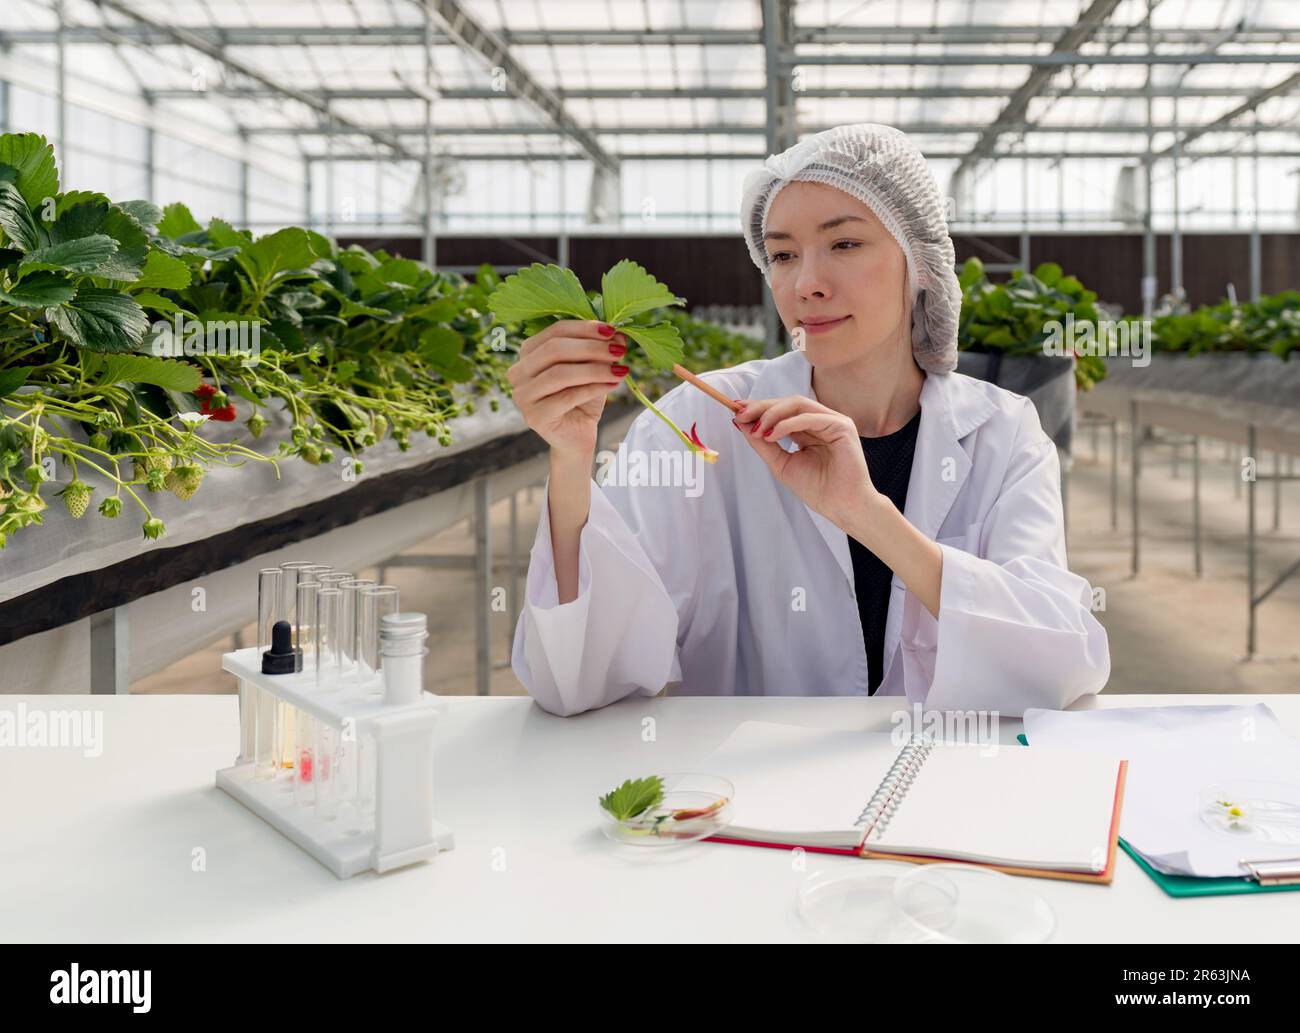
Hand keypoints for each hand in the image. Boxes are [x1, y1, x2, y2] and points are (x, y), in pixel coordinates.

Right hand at [507, 320, 629, 458]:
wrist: (578, 435)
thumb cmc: (582, 398)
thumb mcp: (591, 367)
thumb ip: (598, 350)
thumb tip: (618, 334)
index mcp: (528, 353)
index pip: (555, 331)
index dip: (584, 328)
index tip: (612, 330)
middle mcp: (518, 372)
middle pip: (554, 350)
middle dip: (591, 348)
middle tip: (619, 350)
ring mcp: (522, 396)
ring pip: (560, 374)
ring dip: (595, 369)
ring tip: (620, 369)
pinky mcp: (534, 417)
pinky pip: (567, 397)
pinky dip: (594, 388)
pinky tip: (613, 384)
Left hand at [734, 395, 879, 530]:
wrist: (842, 506)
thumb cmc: (817, 489)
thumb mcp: (781, 463)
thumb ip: (762, 443)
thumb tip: (740, 422)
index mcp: (808, 430)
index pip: (781, 411)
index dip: (759, 408)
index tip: (735, 410)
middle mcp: (821, 421)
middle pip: (788, 403)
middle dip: (761, 407)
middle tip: (740, 414)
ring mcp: (833, 421)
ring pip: (797, 404)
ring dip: (772, 414)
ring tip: (756, 429)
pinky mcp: (842, 425)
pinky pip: (810, 417)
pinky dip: (787, 424)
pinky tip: (772, 434)